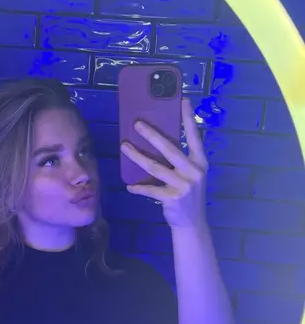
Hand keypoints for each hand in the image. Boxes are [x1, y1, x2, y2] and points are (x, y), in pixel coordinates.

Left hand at [120, 98, 208, 229]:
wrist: (192, 223)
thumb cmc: (188, 194)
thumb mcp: (191, 175)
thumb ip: (180, 160)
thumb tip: (158, 140)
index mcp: (200, 162)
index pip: (194, 136)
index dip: (188, 119)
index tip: (183, 100)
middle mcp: (194, 171)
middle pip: (170, 149)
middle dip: (152, 135)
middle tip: (137, 123)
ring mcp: (184, 185)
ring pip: (155, 167)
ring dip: (137, 156)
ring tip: (124, 146)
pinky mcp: (173, 198)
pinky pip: (150, 190)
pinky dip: (138, 188)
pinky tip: (129, 186)